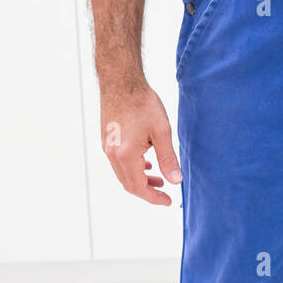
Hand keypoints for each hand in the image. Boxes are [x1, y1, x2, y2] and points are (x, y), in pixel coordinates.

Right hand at [99, 79, 181, 204]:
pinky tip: (146, 162)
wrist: (121, 81)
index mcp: (126, 155)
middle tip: (165, 191)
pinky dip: (133, 168)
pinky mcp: (106, 140)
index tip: (168, 201)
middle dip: (147, 191)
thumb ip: (168, 158)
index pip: (138, 187)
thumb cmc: (142, 103)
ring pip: (123, 174)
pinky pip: (119, 162)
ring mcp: (107, 148)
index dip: (154, 198)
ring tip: (159, 178)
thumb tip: (176, 181)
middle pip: (128, 184)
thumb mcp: (161, 131)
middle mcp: (112, 155)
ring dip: (140, 179)